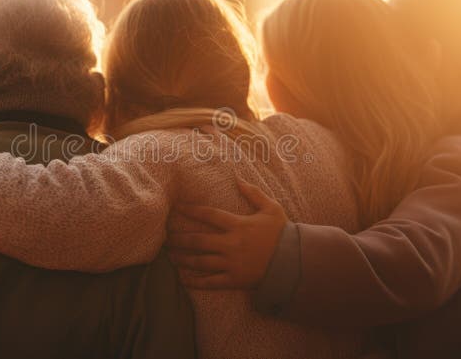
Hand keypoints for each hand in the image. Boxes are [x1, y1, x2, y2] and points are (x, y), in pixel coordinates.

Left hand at [166, 178, 287, 289]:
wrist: (294, 262)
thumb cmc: (282, 233)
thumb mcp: (271, 208)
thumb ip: (254, 193)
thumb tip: (238, 179)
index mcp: (238, 225)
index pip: (209, 215)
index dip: (191, 211)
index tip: (176, 208)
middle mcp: (231, 244)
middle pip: (198, 241)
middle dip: (180, 239)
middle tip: (166, 238)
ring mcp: (231, 263)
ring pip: (200, 261)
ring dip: (183, 259)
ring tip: (170, 256)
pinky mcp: (234, 279)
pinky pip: (210, 281)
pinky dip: (195, 281)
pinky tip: (183, 279)